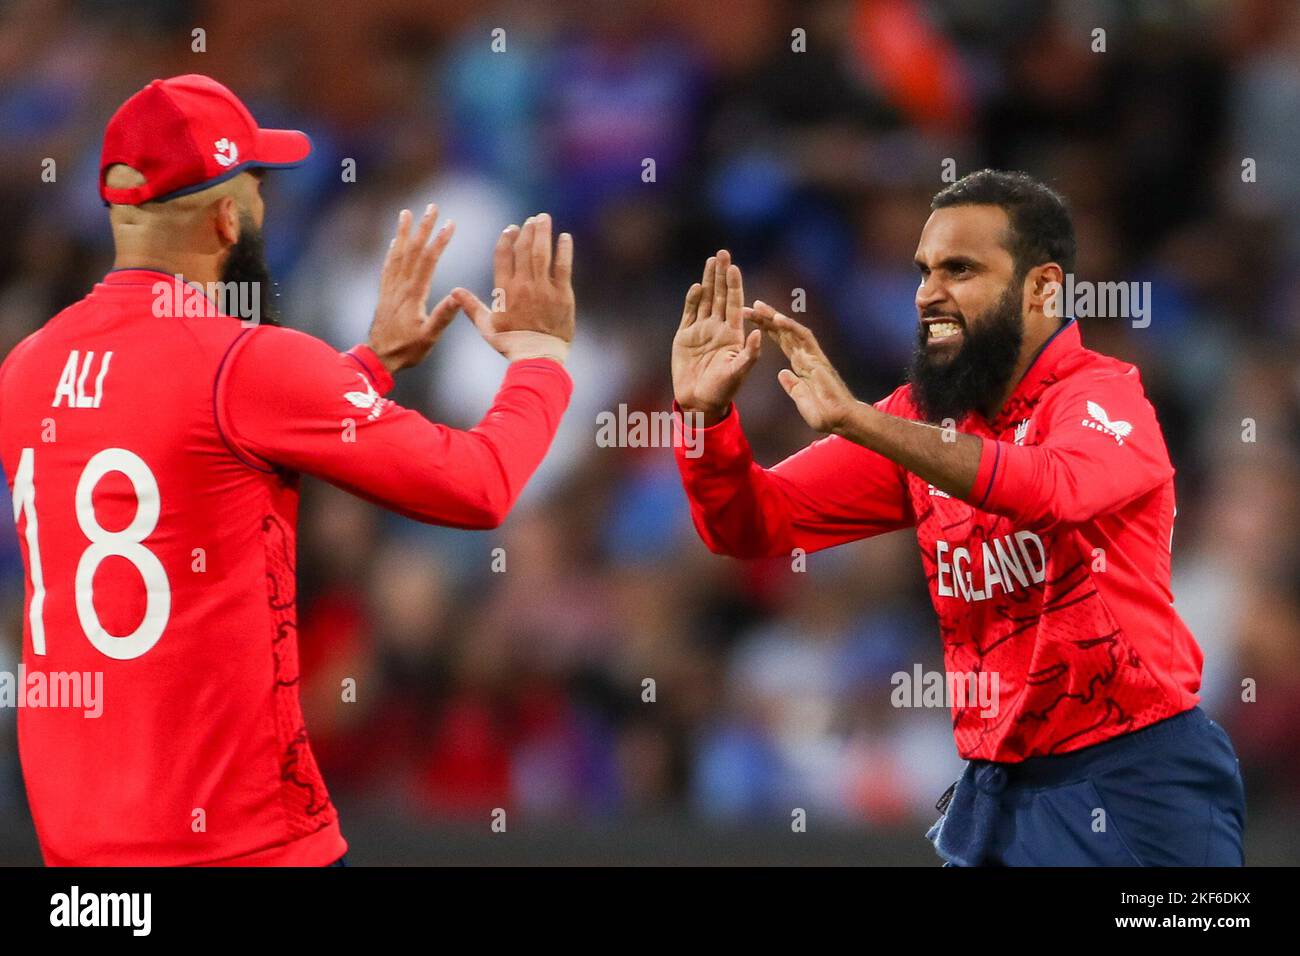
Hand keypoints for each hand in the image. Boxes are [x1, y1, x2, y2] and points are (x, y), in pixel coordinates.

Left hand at [368, 203, 457, 374]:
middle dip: (423, 227)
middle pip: (412, 250)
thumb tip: (457, 295)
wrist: (378, 358)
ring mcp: (390, 288)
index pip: (428, 261)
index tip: (451, 224)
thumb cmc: (406, 350)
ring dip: (404, 232)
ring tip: (407, 213)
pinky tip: (395, 241)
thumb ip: (442, 316)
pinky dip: (392, 250)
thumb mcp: (429, 337)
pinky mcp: (384, 293)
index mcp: (414, 294)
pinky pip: (387, 266)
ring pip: (398, 254)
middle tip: (432, 207)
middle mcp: (400, 286)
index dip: (440, 241)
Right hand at [450, 213, 574, 362]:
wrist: (537, 358)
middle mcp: (523, 286)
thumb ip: (471, 306)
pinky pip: (563, 267)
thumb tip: (453, 292)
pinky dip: (564, 250)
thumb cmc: (511, 344)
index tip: (511, 229)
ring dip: (543, 233)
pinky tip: (565, 237)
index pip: (503, 257)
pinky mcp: (563, 295)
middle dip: (526, 231)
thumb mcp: (487, 326)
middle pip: (524, 250)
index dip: (506, 239)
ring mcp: (544, 289)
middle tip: (531, 219)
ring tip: (543, 218)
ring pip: (542, 254)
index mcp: (504, 291)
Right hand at [671, 250, 761, 424]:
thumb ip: (749, 353)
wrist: (698, 402)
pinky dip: (692, 300)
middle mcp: (718, 328)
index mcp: (733, 334)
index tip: (734, 268)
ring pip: (705, 300)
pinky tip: (696, 287)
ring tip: (711, 260)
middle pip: (720, 296)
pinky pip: (689, 314)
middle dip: (721, 275)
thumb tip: (758, 332)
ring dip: (708, 281)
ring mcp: (701, 331)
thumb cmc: (722, 390)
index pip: (735, 304)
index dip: (734, 286)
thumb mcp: (739, 372)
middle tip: (722, 253)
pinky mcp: (685, 337)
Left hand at [746, 301, 856, 433]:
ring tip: (759, 306)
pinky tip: (777, 318)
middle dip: (767, 319)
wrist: (841, 420)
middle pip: (784, 333)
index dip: (767, 330)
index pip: (783, 342)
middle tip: (750, 307)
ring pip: (792, 330)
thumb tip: (781, 373)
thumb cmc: (825, 415)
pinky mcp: (818, 358)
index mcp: (802, 365)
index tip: (752, 320)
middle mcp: (807, 356)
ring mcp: (813, 355)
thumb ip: (792, 385)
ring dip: (775, 317)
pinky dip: (790, 326)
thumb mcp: (801, 399)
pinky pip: (804, 338)